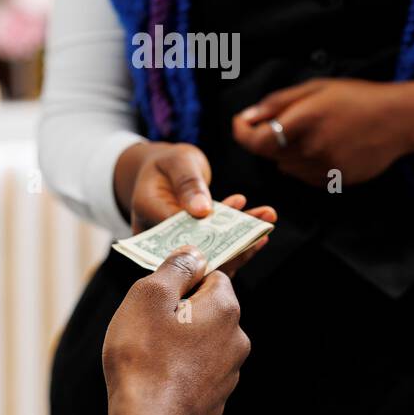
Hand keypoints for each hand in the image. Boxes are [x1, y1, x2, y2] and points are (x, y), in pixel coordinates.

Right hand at [103, 245, 250, 414]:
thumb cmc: (143, 355)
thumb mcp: (149, 295)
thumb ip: (174, 268)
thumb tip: (193, 253)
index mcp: (225, 308)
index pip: (213, 275)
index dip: (185, 279)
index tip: (161, 291)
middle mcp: (237, 340)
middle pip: (210, 310)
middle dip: (182, 312)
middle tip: (149, 323)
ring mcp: (229, 374)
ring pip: (204, 344)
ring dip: (182, 343)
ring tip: (149, 354)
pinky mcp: (216, 401)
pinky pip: (198, 374)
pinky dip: (181, 371)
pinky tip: (157, 378)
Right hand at [114, 144, 276, 257]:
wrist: (161, 172)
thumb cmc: (167, 163)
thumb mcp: (177, 162)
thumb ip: (188, 183)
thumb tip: (203, 210)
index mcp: (147, 219)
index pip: (180, 236)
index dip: (211, 237)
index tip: (239, 229)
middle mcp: (159, 240)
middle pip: (197, 251)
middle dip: (233, 243)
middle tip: (262, 230)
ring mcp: (176, 246)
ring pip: (211, 252)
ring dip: (242, 240)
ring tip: (266, 219)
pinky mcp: (192, 247)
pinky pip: (216, 248)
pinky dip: (239, 236)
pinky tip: (260, 220)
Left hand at [231, 79, 413, 186]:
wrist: (400, 119)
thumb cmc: (357, 98)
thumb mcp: (316, 88)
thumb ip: (278, 103)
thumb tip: (248, 117)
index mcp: (306, 118)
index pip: (256, 140)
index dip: (242, 132)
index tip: (242, 123)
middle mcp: (314, 147)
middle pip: (271, 153)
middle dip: (270, 137)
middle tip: (288, 120)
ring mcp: (326, 167)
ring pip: (287, 167)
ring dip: (289, 152)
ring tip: (314, 131)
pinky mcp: (336, 181)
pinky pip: (306, 176)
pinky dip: (306, 164)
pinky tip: (328, 145)